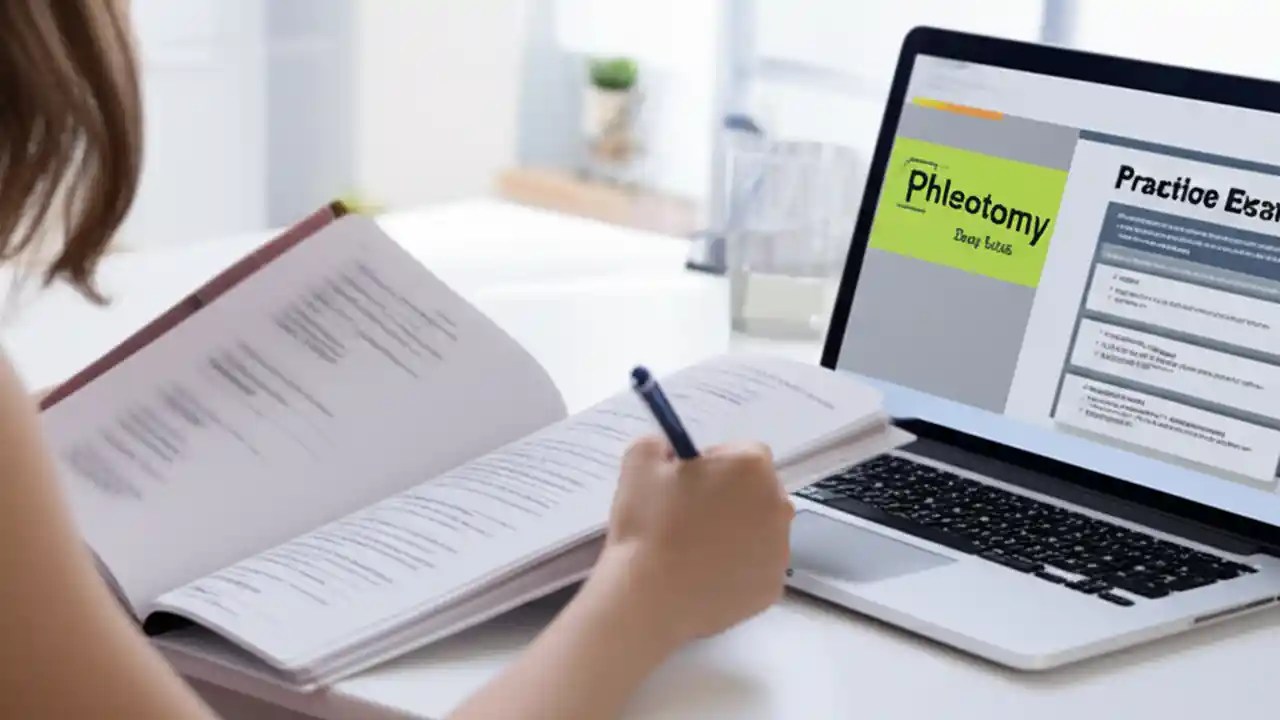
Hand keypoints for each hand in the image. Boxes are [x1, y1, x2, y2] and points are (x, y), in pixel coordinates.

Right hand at [595, 435, 794, 646]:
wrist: (649, 597)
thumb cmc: (647, 525)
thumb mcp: (639, 464)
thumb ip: (660, 445)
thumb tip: (671, 454)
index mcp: (751, 466)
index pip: (740, 453)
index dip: (713, 466)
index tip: (686, 485)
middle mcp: (778, 504)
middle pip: (757, 491)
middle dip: (730, 498)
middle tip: (689, 518)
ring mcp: (780, 550)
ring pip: (760, 530)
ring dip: (736, 533)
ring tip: (694, 552)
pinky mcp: (772, 588)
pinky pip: (756, 568)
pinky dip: (737, 569)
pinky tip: (704, 577)